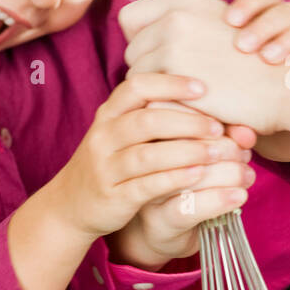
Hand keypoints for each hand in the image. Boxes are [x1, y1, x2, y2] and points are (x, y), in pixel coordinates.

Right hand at [47, 73, 250, 245]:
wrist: (71, 204)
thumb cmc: (110, 162)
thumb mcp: (120, 133)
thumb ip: (151, 115)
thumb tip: (200, 96)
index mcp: (108, 115)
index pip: (137, 87)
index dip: (170, 84)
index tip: (203, 87)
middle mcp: (104, 137)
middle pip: (146, 121)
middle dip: (186, 121)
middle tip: (217, 126)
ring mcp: (106, 167)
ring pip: (147, 155)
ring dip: (186, 152)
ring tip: (216, 151)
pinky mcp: (114, 196)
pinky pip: (146, 185)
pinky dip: (174, 179)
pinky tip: (198, 175)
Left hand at [121, 0, 289, 132]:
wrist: (287, 88)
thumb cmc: (256, 69)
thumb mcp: (221, 30)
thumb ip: (186, 27)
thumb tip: (138, 38)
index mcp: (189, 2)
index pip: (131, 16)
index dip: (139, 40)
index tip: (156, 57)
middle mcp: (178, 16)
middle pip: (132, 48)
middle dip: (147, 67)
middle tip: (177, 85)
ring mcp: (174, 42)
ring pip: (137, 72)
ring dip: (156, 88)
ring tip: (185, 98)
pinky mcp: (175, 72)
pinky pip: (147, 93)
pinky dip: (162, 104)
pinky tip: (186, 110)